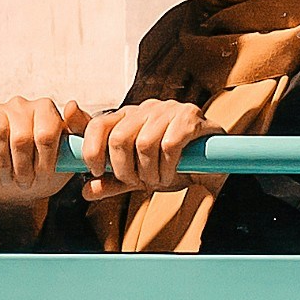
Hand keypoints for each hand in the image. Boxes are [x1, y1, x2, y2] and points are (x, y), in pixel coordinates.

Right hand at [0, 97, 81, 211]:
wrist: (16, 188)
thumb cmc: (43, 172)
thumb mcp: (68, 159)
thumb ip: (79, 133)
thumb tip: (71, 106)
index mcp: (46, 110)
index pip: (46, 134)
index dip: (44, 161)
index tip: (44, 176)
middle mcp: (22, 105)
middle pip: (21, 138)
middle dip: (23, 168)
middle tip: (25, 181)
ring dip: (3, 164)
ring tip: (8, 176)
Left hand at [76, 98, 211, 197]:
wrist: (213, 169)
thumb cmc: (176, 166)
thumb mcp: (139, 177)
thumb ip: (113, 181)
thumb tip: (86, 190)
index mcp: (129, 117)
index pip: (98, 124)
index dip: (91, 149)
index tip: (96, 170)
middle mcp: (147, 109)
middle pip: (118, 138)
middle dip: (124, 169)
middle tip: (137, 182)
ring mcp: (169, 110)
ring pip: (143, 143)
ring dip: (149, 172)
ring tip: (158, 179)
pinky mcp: (191, 117)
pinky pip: (169, 145)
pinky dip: (168, 167)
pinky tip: (173, 173)